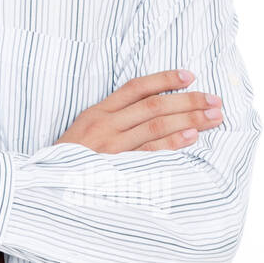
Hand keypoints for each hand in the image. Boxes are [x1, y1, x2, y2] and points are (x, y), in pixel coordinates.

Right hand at [56, 69, 222, 153]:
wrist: (48, 186)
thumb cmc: (70, 160)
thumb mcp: (85, 131)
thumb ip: (113, 119)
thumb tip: (152, 110)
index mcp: (97, 112)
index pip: (136, 88)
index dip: (164, 79)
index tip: (190, 76)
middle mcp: (105, 125)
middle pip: (153, 105)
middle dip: (188, 101)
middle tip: (215, 101)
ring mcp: (111, 146)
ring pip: (155, 125)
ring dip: (189, 119)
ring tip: (213, 117)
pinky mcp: (117, 167)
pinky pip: (149, 152)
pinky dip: (172, 143)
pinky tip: (191, 137)